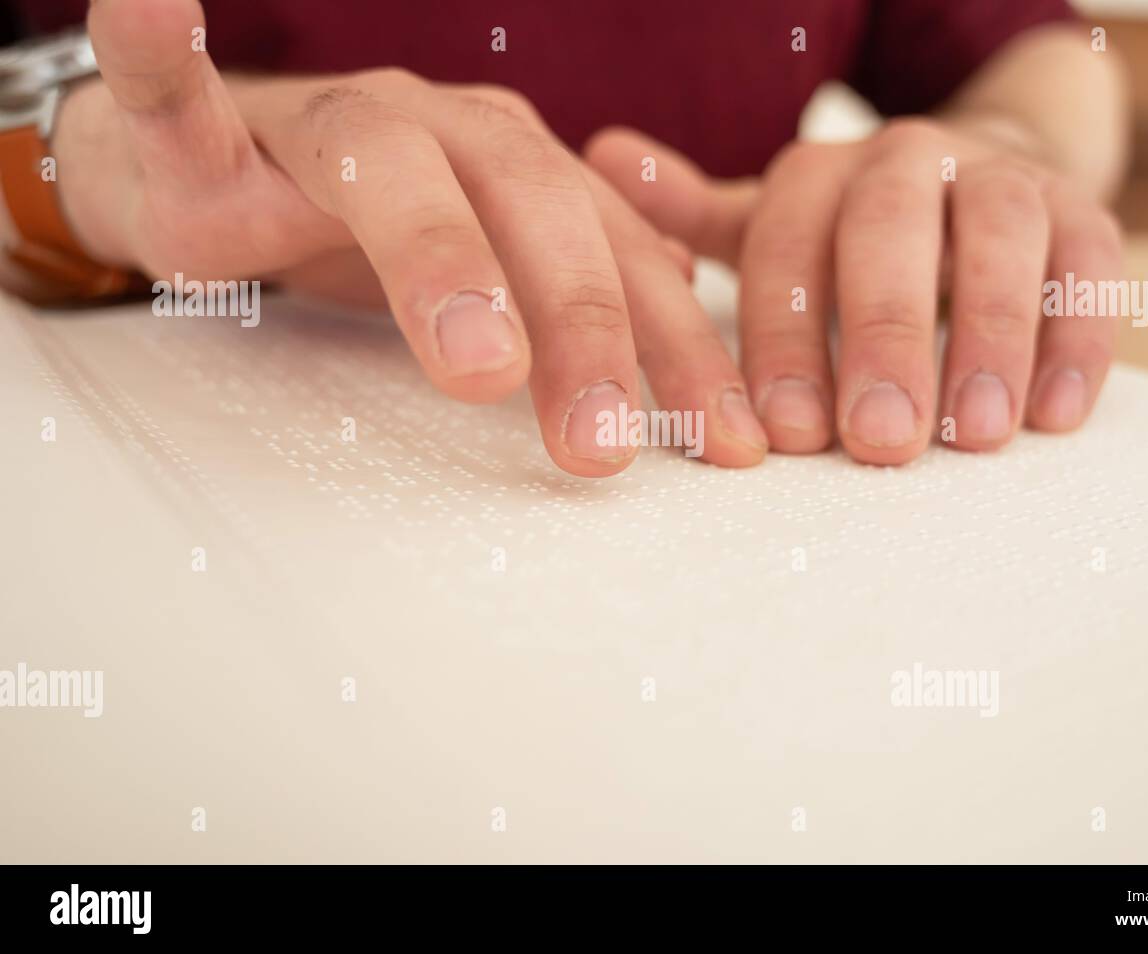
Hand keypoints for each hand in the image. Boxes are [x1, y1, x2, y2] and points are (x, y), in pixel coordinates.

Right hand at [53, 0, 771, 476]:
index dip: (677, 350)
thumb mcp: (505, 263)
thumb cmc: (388, 225)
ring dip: (439, 260)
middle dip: (578, 329)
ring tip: (480, 360)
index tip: (721, 444)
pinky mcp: (213, 135)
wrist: (249, 174)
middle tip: (601, 442)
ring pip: (391, 174)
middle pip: (531, 212)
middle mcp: (445, 130)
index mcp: (523, 168)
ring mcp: (331, 124)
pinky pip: (177, 88)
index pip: (622, 254)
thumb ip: (590, 284)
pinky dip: (163, 51)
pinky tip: (152, 5)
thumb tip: (690, 319)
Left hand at [586, 117, 1124, 463]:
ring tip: (974, 436)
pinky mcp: (1083, 214)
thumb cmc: (855, 231)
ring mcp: (1001, 181)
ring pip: (1001, 239)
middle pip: (891, 232)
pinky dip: (1076, 337)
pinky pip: (1091, 264)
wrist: (977, 177)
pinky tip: (1053, 416)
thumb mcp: (774, 224)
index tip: (784, 434)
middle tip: (877, 442)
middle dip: (882, 338)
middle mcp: (908, 161)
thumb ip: (696, 214)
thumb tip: (602, 156)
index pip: (789, 245)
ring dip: (988, 337)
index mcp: (819, 174)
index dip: (785, 338)